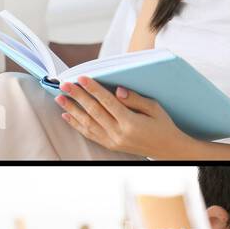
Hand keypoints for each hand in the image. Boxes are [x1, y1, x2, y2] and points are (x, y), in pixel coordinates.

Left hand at [54, 75, 187, 157]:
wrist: (169, 150)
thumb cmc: (163, 126)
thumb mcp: (154, 109)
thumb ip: (135, 99)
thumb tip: (117, 90)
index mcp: (131, 123)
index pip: (108, 102)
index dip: (93, 89)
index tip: (82, 78)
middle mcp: (120, 134)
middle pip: (94, 111)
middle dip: (78, 96)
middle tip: (65, 84)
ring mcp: (114, 141)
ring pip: (88, 124)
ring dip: (73, 110)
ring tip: (60, 98)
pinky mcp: (111, 145)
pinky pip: (90, 134)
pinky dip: (77, 125)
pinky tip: (67, 115)